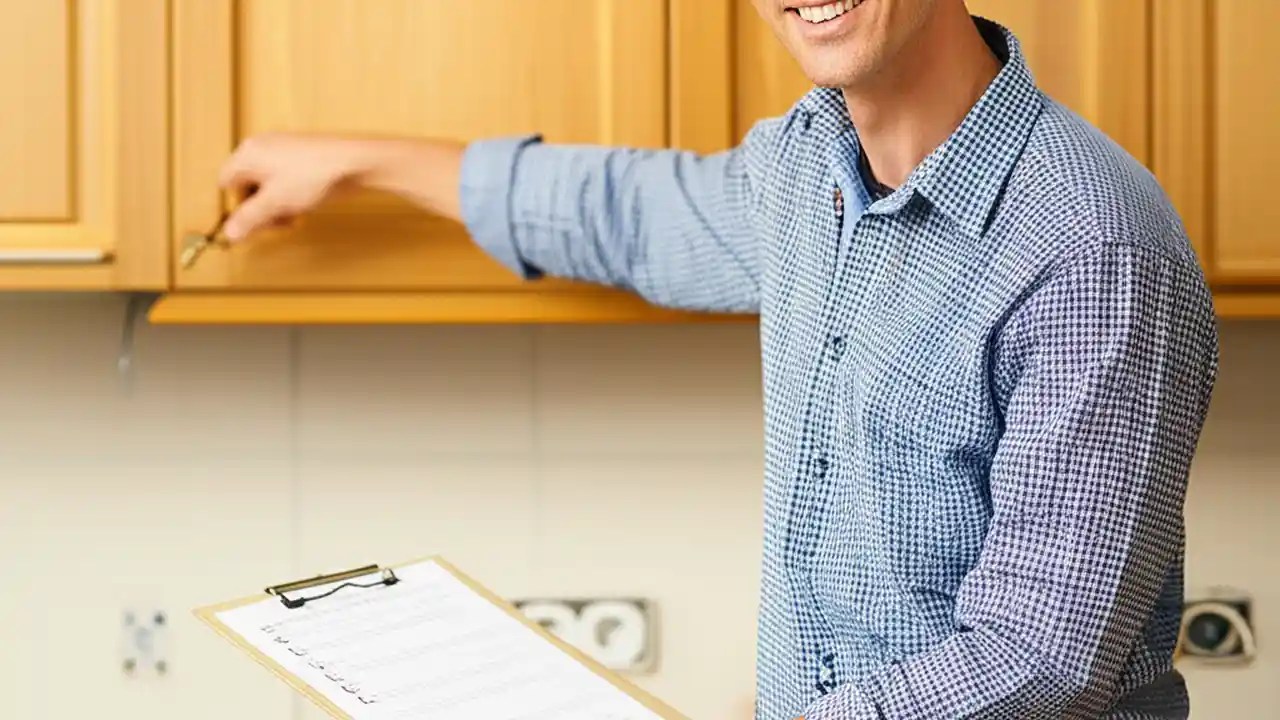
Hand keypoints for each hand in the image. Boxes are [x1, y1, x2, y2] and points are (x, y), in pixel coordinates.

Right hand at [217, 133, 466, 242]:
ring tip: (294, 216)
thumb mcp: (276, 203)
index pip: (225, 184)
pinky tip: (306, 204)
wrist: (356, 162)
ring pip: (268, 185)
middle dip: (260, 209)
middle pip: (246, 185)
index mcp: (248, 153)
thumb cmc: (315, 175)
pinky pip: (286, 180)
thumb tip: (230, 233)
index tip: (253, 224)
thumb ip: (249, 219)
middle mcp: (262, 147)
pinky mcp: (302, 155)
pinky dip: (291, 196)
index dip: (237, 207)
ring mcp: (283, 149)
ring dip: (277, 206)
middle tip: (278, 223)